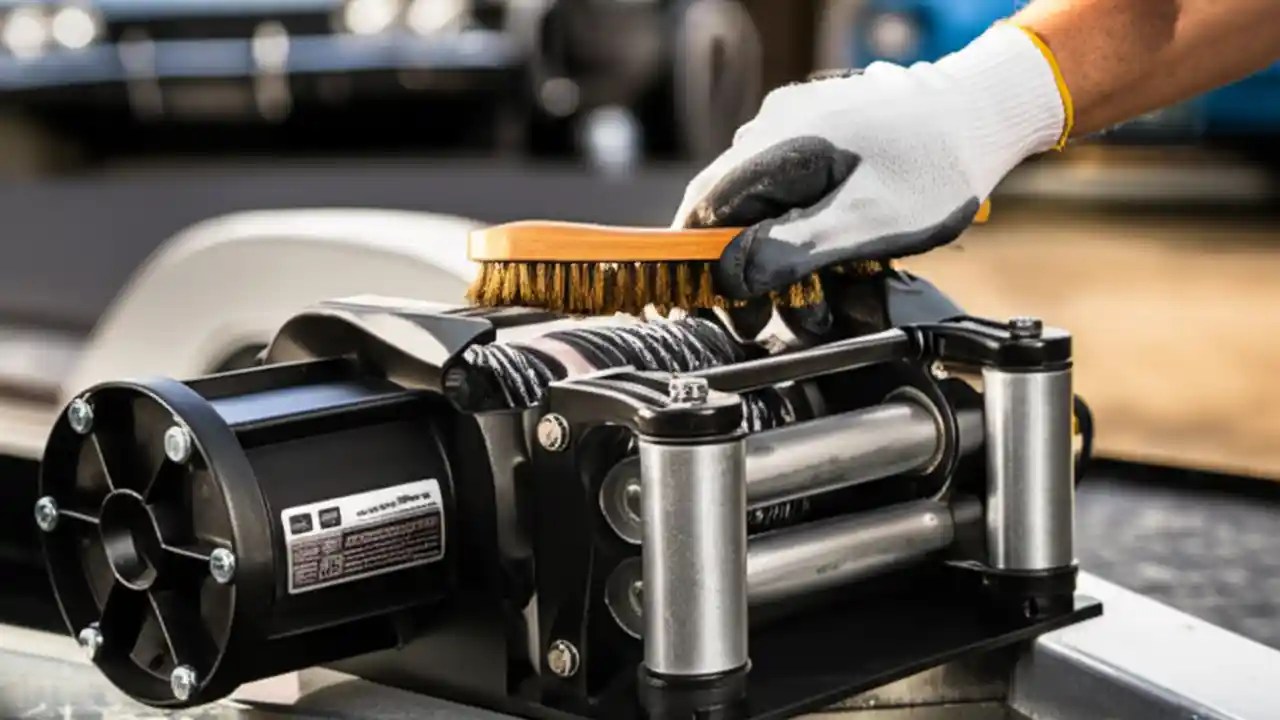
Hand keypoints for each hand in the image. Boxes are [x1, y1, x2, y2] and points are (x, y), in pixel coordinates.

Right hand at [673, 25, 1068, 300]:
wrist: (983, 113)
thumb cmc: (937, 165)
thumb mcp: (867, 223)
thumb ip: (794, 251)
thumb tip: (733, 278)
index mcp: (778, 147)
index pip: (703, 212)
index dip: (701, 268)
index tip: (723, 309)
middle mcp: (771, 130)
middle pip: (724, 213)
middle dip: (743, 275)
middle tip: (769, 322)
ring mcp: (791, 130)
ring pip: (754, 208)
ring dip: (772, 261)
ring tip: (812, 304)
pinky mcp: (813, 139)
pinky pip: (782, 193)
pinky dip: (792, 234)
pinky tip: (824, 265)